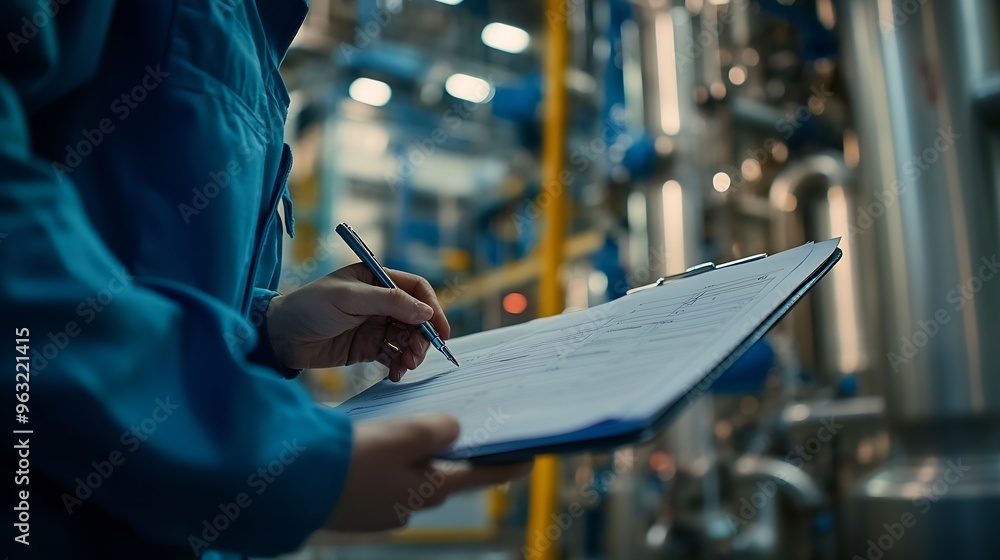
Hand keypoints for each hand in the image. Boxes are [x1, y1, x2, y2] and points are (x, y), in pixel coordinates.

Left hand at [266, 263, 450, 379]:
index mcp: (376, 279)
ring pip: (407, 339)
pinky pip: (393, 355)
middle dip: (421, 337)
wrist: (280, 337)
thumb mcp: (350, 298)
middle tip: (418, 355)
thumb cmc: (309, 307)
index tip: (440, 330)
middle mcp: (380, 301)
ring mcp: (375, 325)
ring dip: (412, 353)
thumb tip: (425, 312)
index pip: (415, 290)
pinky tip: (395, 373)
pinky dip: (398, 364)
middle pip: (416, 318)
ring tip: (405, 366)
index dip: (432, 308)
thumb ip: (389, 302)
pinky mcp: (368, 347)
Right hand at [325, 414, 531, 530]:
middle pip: (444, 476)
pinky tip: (381, 441)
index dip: (506, 466)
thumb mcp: (404, 435)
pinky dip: (391, 460)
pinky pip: (385, 478)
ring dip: (419, 455)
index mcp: (428, 490)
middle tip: (469, 433)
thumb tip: (453, 431)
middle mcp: (409, 506)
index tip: (531, 459)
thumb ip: (438, 430)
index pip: (479, 477)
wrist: (290, 485)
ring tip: (421, 428)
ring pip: (411, 476)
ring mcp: (381, 508)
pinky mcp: (357, 503)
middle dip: (456, 456)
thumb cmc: (351, 459)